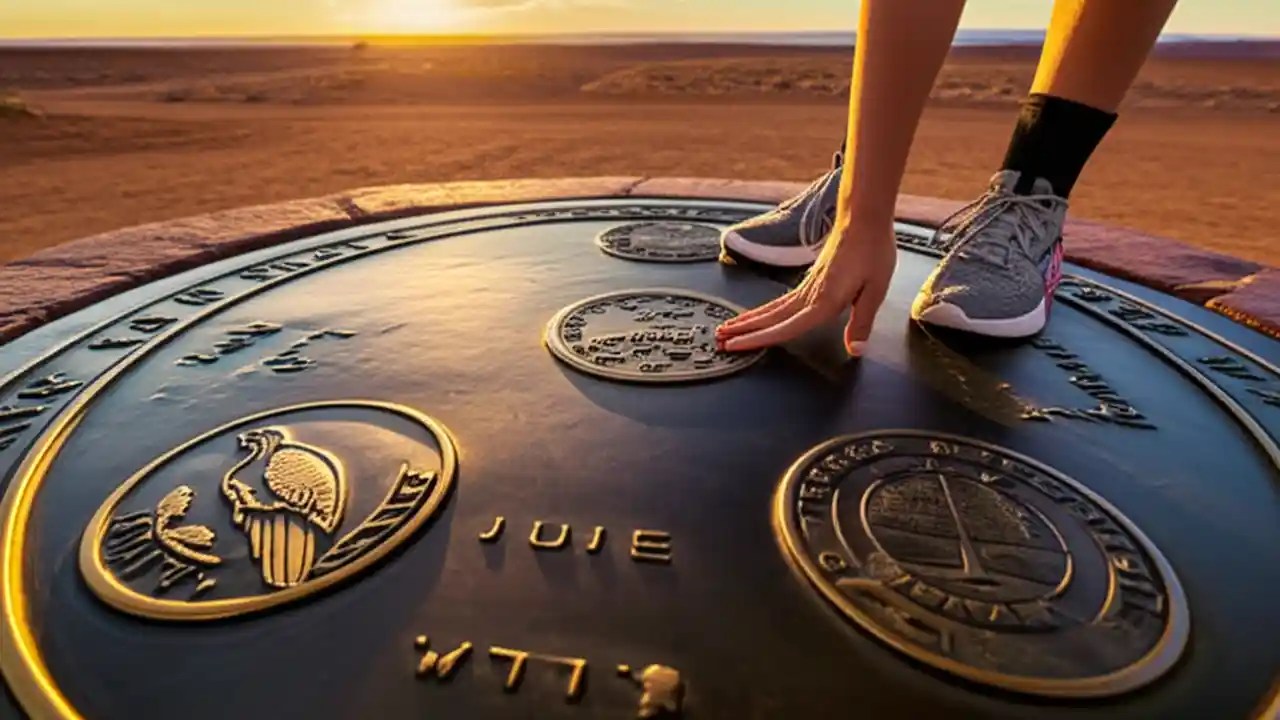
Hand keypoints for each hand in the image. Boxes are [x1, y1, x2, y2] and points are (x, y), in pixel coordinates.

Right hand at [715, 223, 896, 355]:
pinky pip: (781, 299)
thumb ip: (861, 323)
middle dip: (743, 330)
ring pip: (772, 307)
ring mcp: (807, 284)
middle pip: (770, 317)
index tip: (736, 346)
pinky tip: (761, 314)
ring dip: (749, 319)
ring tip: (728, 327)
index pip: (785, 327)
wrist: (864, 218)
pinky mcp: (811, 277)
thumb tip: (855, 350)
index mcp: (824, 301)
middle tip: (718, 339)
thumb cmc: (872, 249)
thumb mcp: (875, 290)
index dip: (759, 339)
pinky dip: (765, 309)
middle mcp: (810, 294)